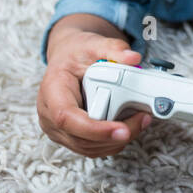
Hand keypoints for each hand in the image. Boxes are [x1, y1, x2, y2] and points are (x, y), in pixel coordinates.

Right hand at [37, 31, 150, 158]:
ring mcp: (57, 129)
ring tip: (140, 122)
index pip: (66, 118)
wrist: (67, 60)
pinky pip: (91, 148)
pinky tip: (129, 128)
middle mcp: (49, 114)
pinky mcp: (69, 136)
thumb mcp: (92, 44)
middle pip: (81, 138)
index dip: (94, 129)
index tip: (121, 130)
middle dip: (115, 135)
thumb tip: (133, 58)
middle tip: (142, 119)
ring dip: (117, 141)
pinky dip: (112, 142)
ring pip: (88, 148)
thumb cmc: (75, 54)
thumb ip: (113, 49)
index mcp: (52, 90)